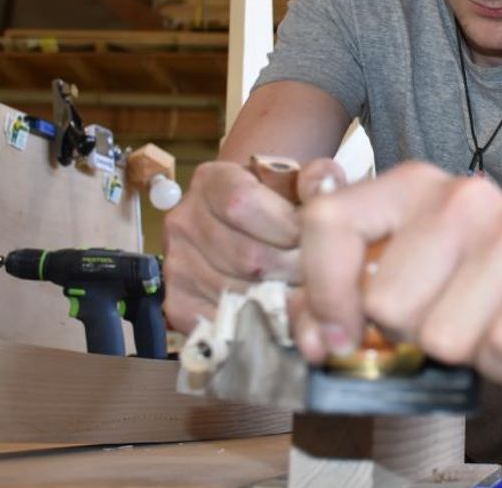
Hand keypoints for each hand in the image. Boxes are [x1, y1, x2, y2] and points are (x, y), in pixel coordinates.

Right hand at [162, 157, 345, 332]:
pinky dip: (258, 324)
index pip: (243, 204)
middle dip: (294, 271)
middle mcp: (185, 220)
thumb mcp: (301, 179)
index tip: (314, 239)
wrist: (251, 224)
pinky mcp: (177, 302)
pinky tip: (283, 316)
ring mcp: (176, 264)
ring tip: (309, 297)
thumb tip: (324, 192)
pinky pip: (222, 321)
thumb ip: (318, 178)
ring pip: (239, 292)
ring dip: (282, 300)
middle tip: (323, 277)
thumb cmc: (281, 202)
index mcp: (211, 181)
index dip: (287, 227)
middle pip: (247, 257)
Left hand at [291, 161, 501, 383]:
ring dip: (461, 356)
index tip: (341, 337)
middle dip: (407, 337)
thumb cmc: (475, 283)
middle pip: (386, 302)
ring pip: (443, 337)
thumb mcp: (402, 275)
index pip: (329, 223)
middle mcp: (461, 195)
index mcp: (409, 185)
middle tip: (441, 321)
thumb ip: (342, 301)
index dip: (323, 293)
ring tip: (483, 327)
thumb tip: (321, 345)